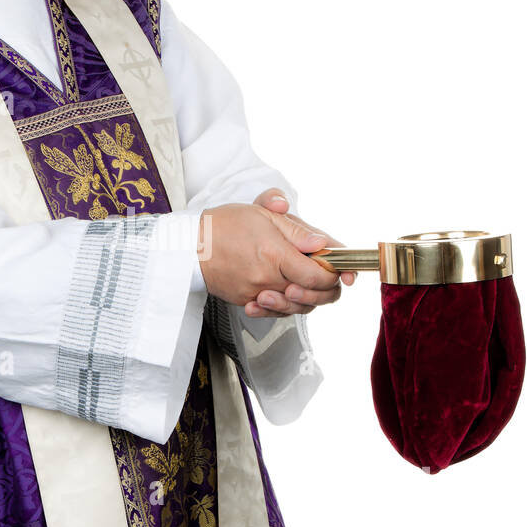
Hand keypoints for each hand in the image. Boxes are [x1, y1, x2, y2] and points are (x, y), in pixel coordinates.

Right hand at [197, 201, 350, 314]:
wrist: (189, 246)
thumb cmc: (224, 225)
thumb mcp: (263, 215)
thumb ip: (297, 230)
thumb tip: (321, 243)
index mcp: (276, 254)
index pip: (319, 275)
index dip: (334, 273)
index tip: (338, 266)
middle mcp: (268, 278)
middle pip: (312, 296)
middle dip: (326, 289)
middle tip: (326, 276)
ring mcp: (256, 293)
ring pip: (295, 307)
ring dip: (306, 298)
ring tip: (302, 282)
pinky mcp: (246, 302)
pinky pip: (275, 312)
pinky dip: (284, 305)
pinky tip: (283, 294)